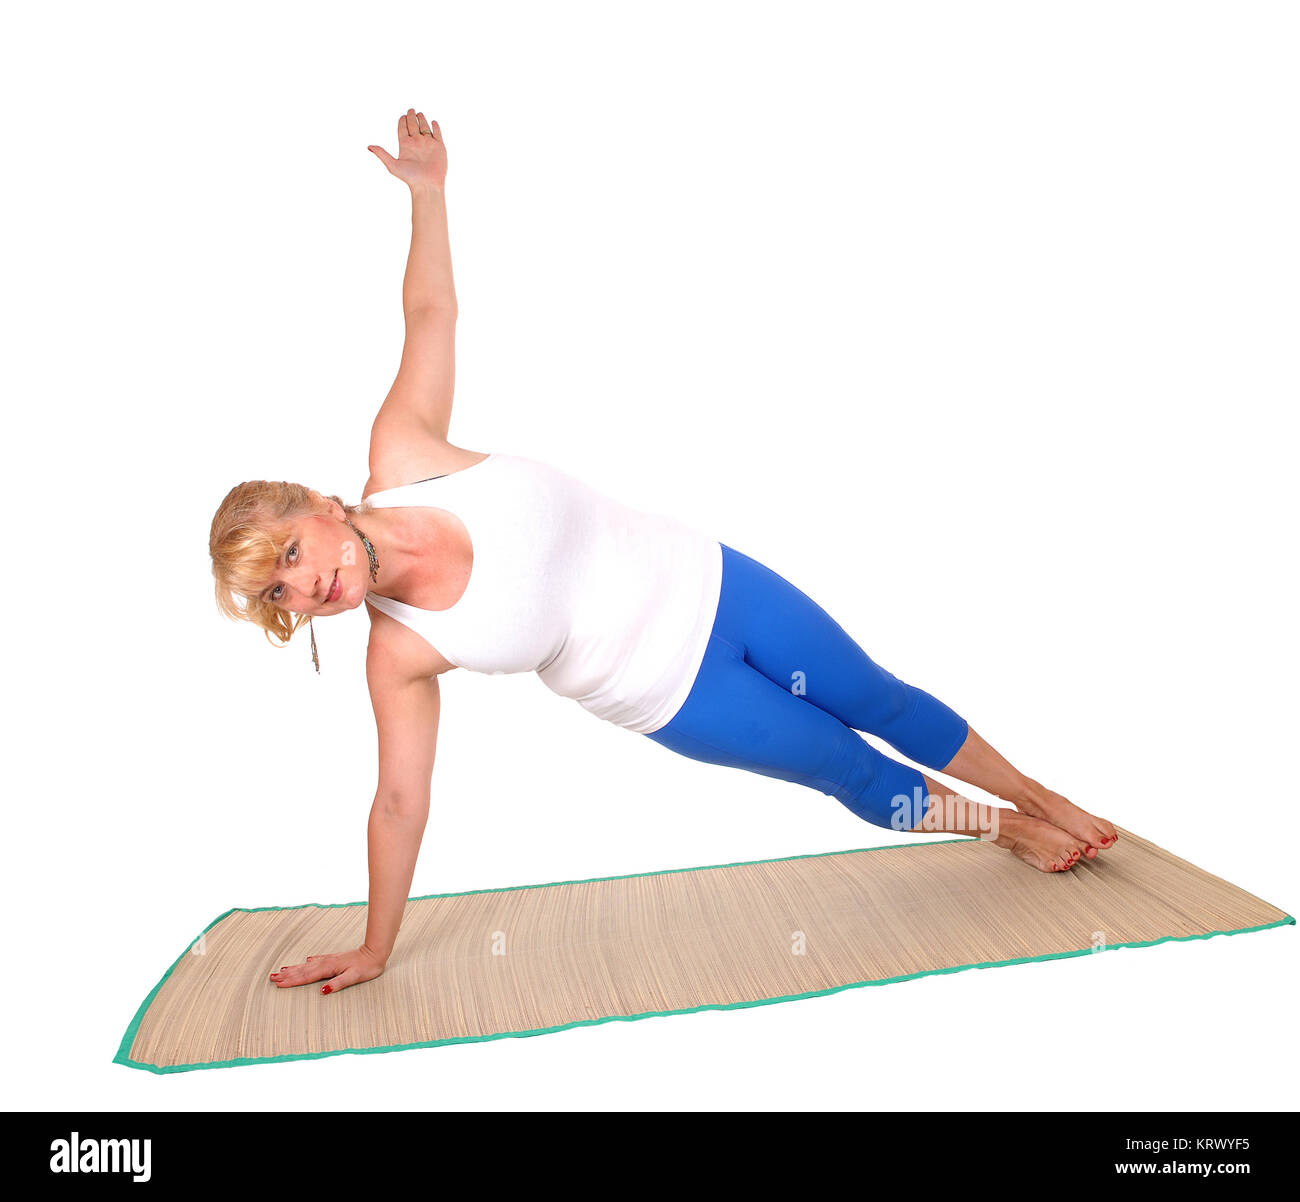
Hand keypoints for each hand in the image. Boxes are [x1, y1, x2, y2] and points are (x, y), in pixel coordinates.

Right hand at [269, 945, 386, 994]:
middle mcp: (326, 963)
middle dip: (287, 975)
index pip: (307, 976)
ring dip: (294, 969)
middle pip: (303, 970)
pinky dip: (307, 963)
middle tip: (271, 978)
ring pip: (307, 965)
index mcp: (329, 969)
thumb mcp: (353, 978)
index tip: (278, 984)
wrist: (375, 952)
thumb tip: (322, 990)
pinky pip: (316, 962)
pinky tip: (305, 962)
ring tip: (281, 971)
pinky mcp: (334, 959)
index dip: (292, 981)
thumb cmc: (366, 967)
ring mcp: (329, 960)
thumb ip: (338, 984)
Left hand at [368, 108, 446, 189]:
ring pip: (424, 127)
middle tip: (411, 110)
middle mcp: (416, 143)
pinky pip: (437, 134)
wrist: (427, 185)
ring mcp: (428, 144)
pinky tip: (433, 122)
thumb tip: (368, 147)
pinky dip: (436, 127)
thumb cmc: (410, 178)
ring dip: (422, 120)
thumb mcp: (393, 165)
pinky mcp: (439, 147)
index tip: (402, 116)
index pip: (402, 129)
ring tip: (419, 114)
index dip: (402, 121)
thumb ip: (382, 154)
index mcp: (405, 145)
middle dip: (411, 117)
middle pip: (413, 125)